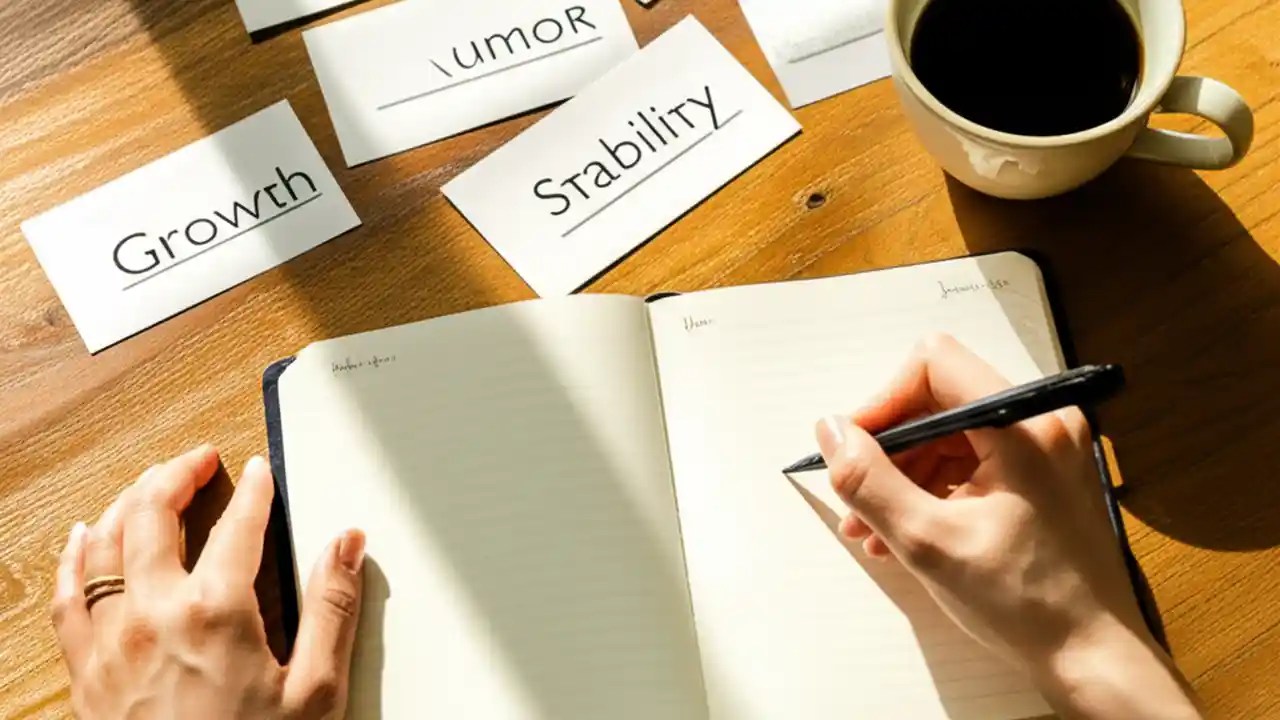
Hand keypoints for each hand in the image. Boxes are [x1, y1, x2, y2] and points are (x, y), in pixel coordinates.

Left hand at [51, 445, 365, 719]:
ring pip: (103, 543)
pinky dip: (75, 557)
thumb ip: (333, 609)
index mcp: (216, 612)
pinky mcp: (86, 672)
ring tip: (149, 483)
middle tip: (199, 458)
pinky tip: (85, 538)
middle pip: (153, 513)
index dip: (253, 490)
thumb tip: (347, 546)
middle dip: (177, 473)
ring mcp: (110, 641)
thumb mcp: (316, 693)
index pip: (238, 524)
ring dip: (127, 501)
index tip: (260, 474)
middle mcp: (153, 614)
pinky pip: (67, 596)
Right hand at [817, 335, 1200, 719]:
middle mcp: (1043, 422)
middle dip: (889, 449)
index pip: (935, 365)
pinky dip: (934, 488)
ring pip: (951, 434)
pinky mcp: (1043, 474)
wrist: (1093, 657)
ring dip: (905, 474)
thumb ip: (870, 482)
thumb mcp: (929, 543)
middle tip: (856, 498)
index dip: (883, 402)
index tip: (853, 448)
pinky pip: (973, 460)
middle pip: (939, 401)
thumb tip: (831, 433)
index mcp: (1025, 426)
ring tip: (873, 527)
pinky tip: (906, 531)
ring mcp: (1047, 448)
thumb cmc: (1028, 604)